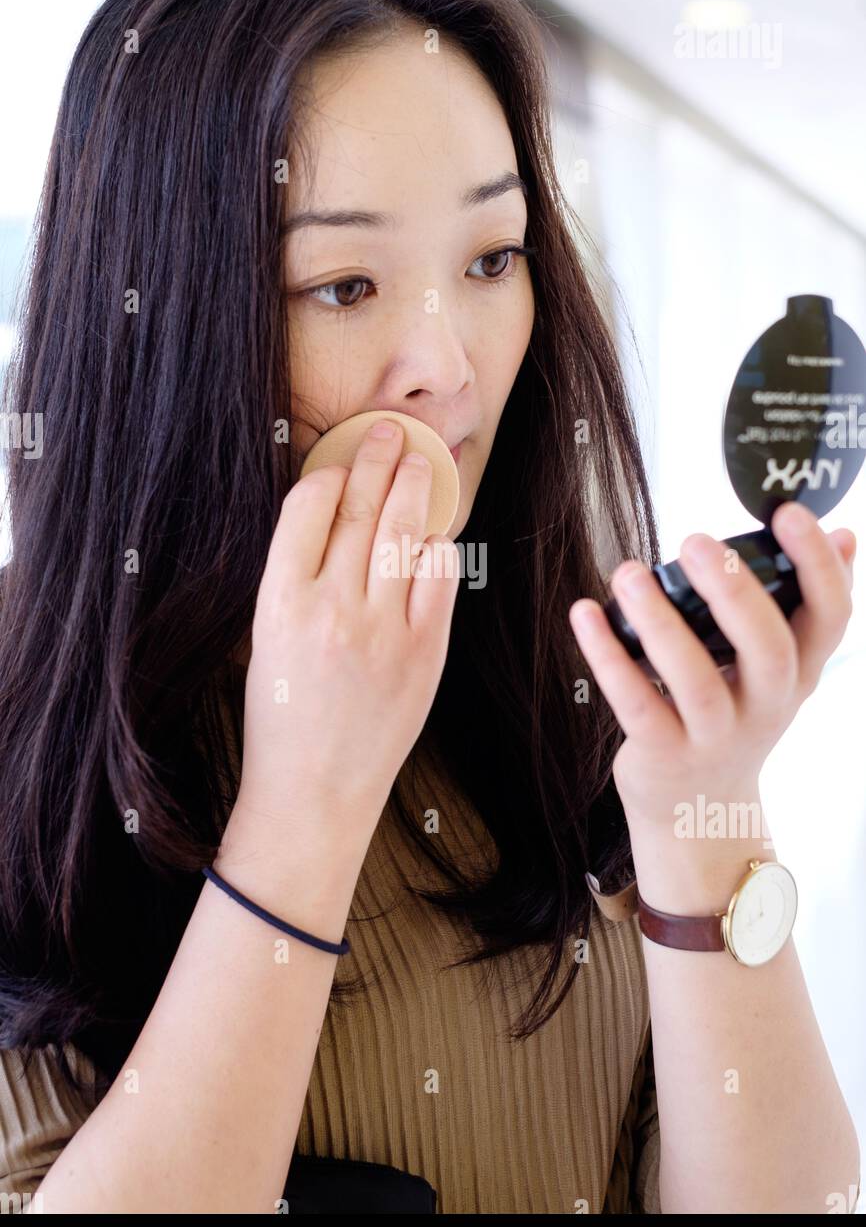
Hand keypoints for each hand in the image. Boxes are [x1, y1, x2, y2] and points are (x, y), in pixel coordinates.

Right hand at [234, 419, 460, 856]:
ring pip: (404, 533)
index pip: (308, 506)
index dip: (329, 472)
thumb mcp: (264, 638)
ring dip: (414, 488)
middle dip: (377, 459)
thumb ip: (296, 578)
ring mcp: (383, 630)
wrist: (312, 794)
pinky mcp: (424, 653)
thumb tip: (334, 515)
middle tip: (389, 432)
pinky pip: (439, 578)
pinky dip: (439, 547)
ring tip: (420, 461)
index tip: (339, 460)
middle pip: (361, 509)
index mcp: (279, 602)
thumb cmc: (281, 718)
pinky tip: (436, 533)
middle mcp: (331, 609)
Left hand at [568, 504, 855, 836]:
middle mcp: (767, 706)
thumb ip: (805, 603)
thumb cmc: (734, 718)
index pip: (831, 618)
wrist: (700, 814)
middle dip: (735, 592)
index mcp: (799, 674)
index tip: (791, 513)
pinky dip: (608, 656)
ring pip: (695, 680)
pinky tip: (586, 614)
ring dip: (661, 622)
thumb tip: (845, 535)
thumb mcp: (780, 669)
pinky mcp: (664, 753)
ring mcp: (715, 735)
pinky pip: (636, 703)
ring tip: (629, 573)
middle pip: (768, 650)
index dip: (818, 565)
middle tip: (699, 542)